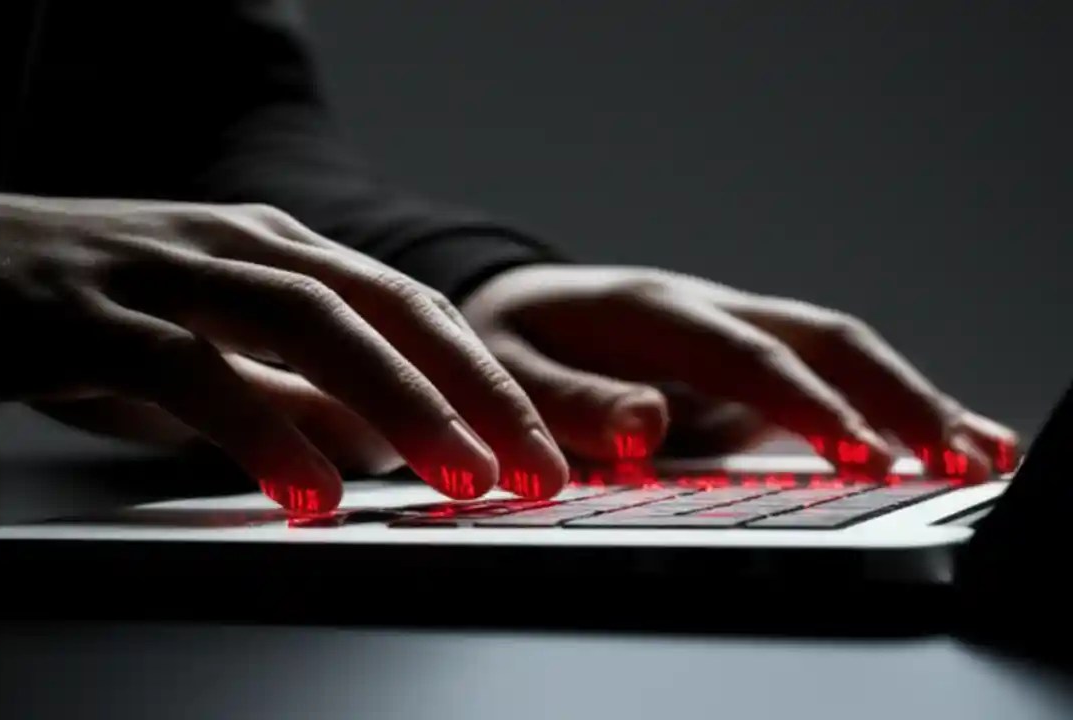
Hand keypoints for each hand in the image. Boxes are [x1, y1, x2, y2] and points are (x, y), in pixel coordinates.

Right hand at [0, 192, 567, 510]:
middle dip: (471, 391)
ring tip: (457, 477)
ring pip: (311, 325)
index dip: (483, 374)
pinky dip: (264, 429)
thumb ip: (289, 391)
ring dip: (397, 402)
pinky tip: (311, 491)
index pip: (409, 306)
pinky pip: (196, 371)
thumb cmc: (89, 307)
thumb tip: (376, 447)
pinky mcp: (95, 316)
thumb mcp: (208, 344)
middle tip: (531, 469)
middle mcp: (239, 245)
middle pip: (386, 308)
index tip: (538, 445)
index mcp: (277, 247)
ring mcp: (168, 272)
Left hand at [461, 264, 1017, 481]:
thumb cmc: (508, 342)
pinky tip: (936, 440)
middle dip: (892, 395)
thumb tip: (646, 425)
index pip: (743, 353)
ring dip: (909, 399)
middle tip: (952, 457)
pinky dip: (884, 409)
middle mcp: (707, 311)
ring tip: (979, 453)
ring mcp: (734, 334)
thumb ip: (568, 402)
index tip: (862, 451)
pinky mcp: (745, 367)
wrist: (514, 309)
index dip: (806, 402)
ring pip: (839, 354)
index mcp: (650, 307)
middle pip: (819, 339)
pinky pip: (825, 380)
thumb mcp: (508, 371)